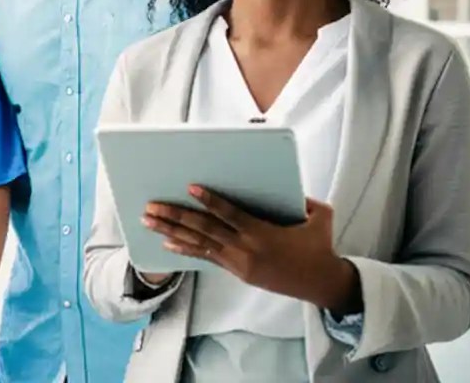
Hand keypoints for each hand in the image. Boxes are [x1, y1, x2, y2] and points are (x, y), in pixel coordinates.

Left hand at [142, 186, 360, 312]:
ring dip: (171, 232)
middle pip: (204, 229)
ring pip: (199, 243)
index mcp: (263, 233)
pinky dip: (186, 250)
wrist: (321, 285)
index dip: (210, 201)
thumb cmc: (320, 247)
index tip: (190, 188)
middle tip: (151, 206)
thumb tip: (289, 183)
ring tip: (148, 221)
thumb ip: (304, 199)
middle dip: (175, 216)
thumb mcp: (320, 217)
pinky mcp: (237, 272)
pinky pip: (206, 258)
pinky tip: (167, 244)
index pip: (231, 214)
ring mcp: (238, 262)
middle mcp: (245, 248)